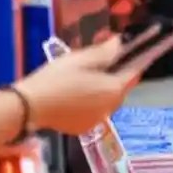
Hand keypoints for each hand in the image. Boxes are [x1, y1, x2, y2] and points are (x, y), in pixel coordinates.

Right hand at [15, 20, 172, 134]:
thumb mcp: (81, 59)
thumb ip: (104, 52)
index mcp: (114, 89)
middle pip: (120, 89)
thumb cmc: (57, 78)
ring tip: (84, 79)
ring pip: (107, 102)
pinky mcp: (83, 129)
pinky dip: (90, 104)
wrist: (30, 107)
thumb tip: (120, 43)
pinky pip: (94, 112)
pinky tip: (74, 96)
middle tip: (100, 65)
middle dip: (116, 77)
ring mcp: (97, 120)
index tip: (142, 53)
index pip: (134, 74)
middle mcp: (110, 108)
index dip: (138, 62)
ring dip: (102, 91)